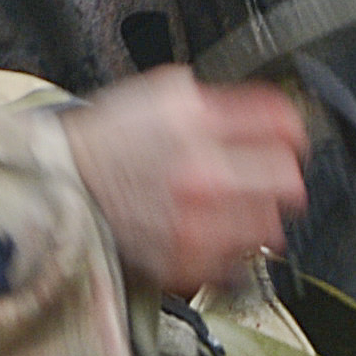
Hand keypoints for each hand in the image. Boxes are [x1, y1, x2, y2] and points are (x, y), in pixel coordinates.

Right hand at [61, 61, 310, 294]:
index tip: (290, 139)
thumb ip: (217, 101)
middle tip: (267, 176)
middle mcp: (203, 174)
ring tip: (229, 206)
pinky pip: (239, 261)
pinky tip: (209, 231)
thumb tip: (264, 112)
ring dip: (257, 215)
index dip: (292, 131)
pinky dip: (230, 248)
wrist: (63, 185)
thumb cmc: (108, 140)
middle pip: (287, 181)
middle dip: (281, 176)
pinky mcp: (187, 262)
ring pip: (269, 227)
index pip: (282, 126)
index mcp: (199, 124)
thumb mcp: (161, 93)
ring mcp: (197, 223)